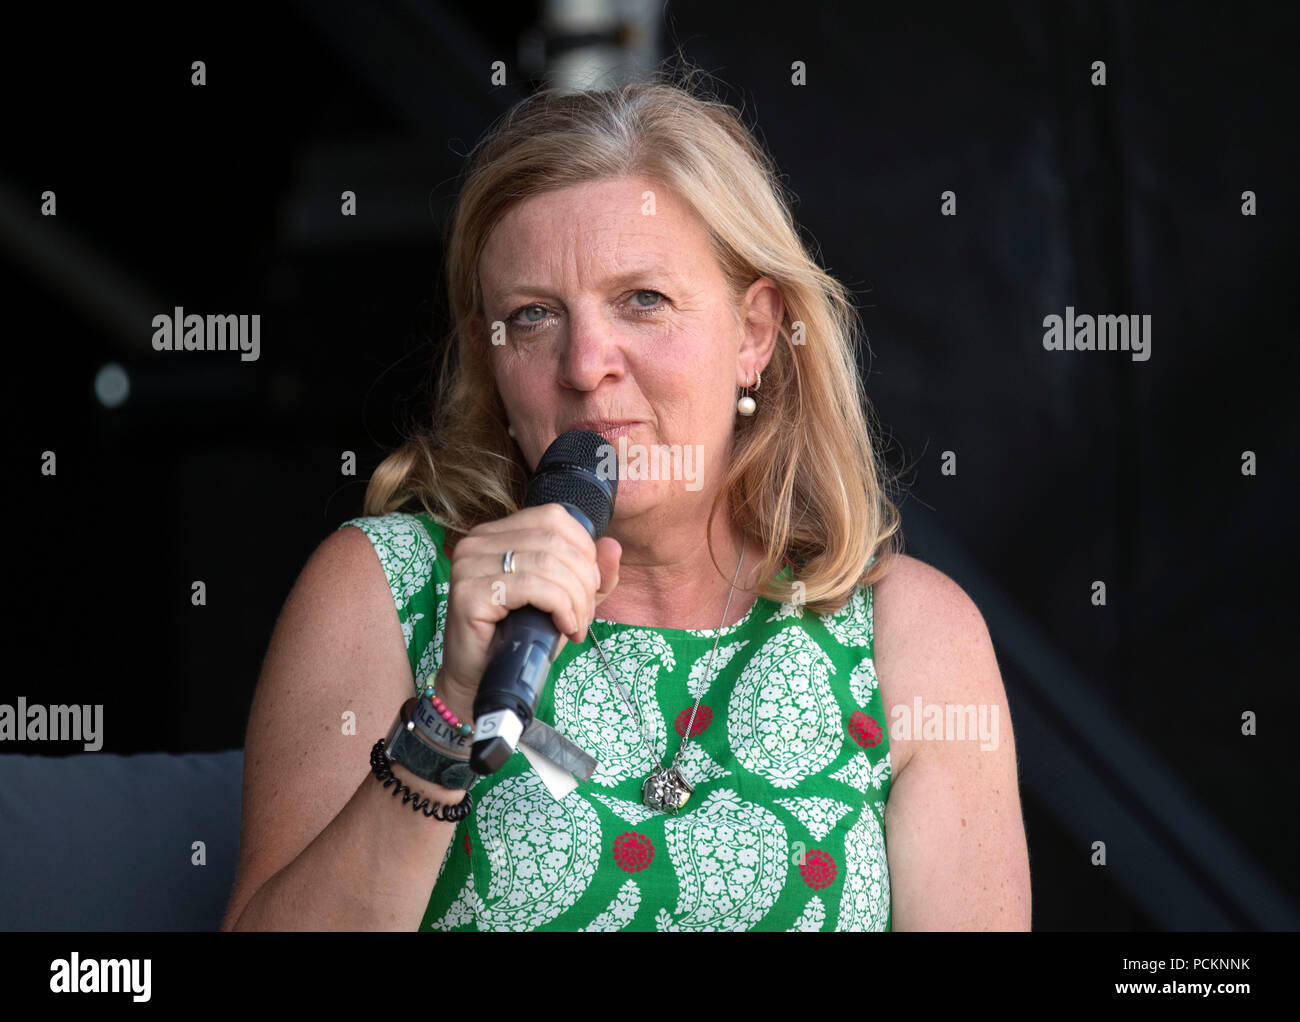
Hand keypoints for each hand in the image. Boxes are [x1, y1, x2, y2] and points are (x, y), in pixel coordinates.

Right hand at [436, 503, 621, 713]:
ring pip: (547, 563)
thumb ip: (591, 575)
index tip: (591, 586)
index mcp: (496, 533)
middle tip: (585, 615)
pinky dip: (560, 606)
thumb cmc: (518, 638)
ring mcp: (469, 565)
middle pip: (554, 541)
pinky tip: (565, 627)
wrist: (480, 680)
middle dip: (583, 580)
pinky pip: (532, 586)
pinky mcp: (468, 593)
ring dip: (574, 598)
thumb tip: (613, 546)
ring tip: (576, 625)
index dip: (583, 549)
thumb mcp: (564, 601)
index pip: (553, 517)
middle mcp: (477, 541)